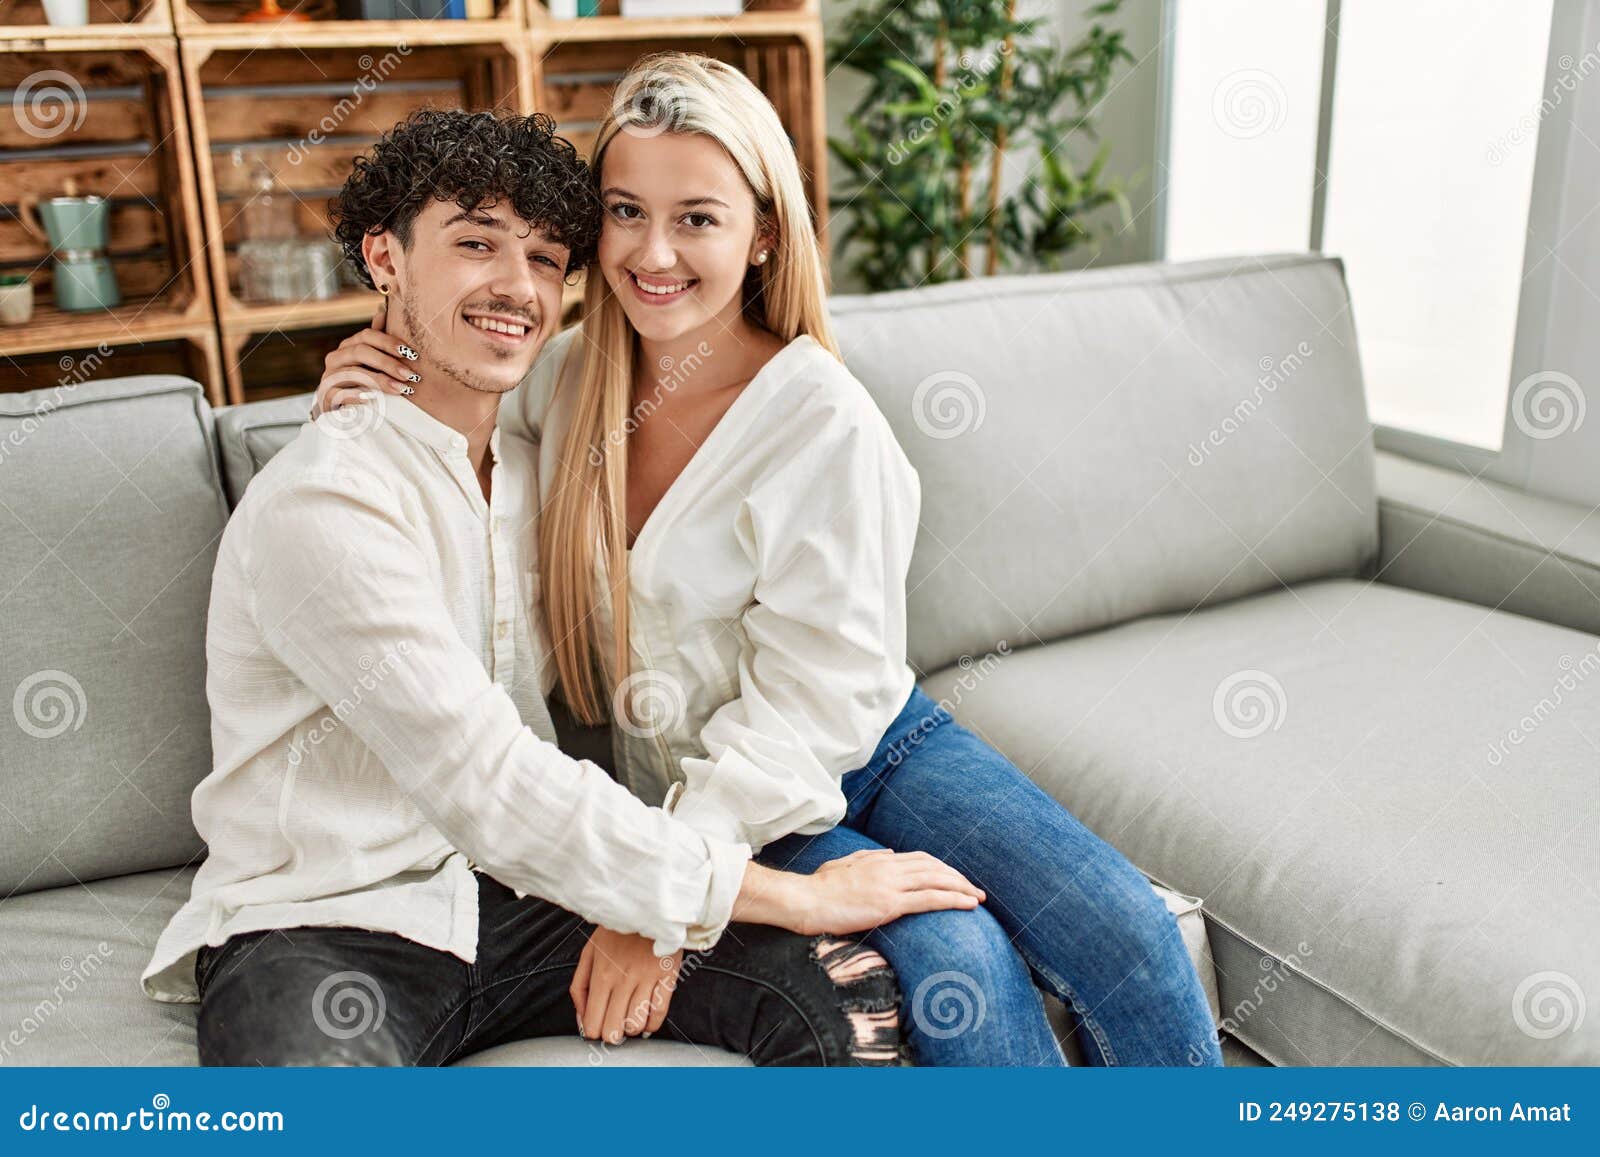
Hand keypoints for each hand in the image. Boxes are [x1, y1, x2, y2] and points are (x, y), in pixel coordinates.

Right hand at [308, 301, 419, 418]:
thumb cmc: (363, 380)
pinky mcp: (327, 396)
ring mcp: (330, 376)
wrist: (341, 406)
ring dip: (379, 381)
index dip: (388, 342)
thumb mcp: (373, 360)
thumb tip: (383, 312)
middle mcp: (337, 358)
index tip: (410, 353)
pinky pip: (340, 393)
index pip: (366, 336)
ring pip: (353, 373)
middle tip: (410, 374)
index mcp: (349, 346)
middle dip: (388, 363)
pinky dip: (357, 396)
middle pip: (361, 352)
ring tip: (401, 389)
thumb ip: (378, 339)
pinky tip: (374, 400)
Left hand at [570, 927, 682, 1044]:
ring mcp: (647, 979)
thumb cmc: (616, 931)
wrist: (647, 907)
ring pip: (637, 1026)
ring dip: (631, 1027)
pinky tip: (646, 1019)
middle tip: (613, 1026)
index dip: (593, 1032)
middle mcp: (623, 980)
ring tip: (629, 1017)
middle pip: (614, 1031)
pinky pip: (660, 1014)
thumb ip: (579, 987)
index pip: (593, 1024)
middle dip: (611, 1034)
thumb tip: (581, 1019)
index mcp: (601, 975)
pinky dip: (652, 1024)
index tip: (597, 1025)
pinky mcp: (667, 976)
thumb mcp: (589, 953)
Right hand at [735, 849, 985, 936]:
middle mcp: (889, 867)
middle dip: (958, 878)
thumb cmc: (819, 887)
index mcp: (879, 860)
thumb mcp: (844, 865)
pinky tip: (968, 905)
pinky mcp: (889, 904)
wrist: (805, 900)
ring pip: (937, 881)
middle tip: (975, 889)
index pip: (920, 859)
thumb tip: (890, 853)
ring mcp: (890, 885)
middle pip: (934, 868)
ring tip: (978, 898)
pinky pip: (929, 900)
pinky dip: (953, 900)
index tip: (954, 877)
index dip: (941, 868)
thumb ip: (869, 858)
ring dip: (962, 888)